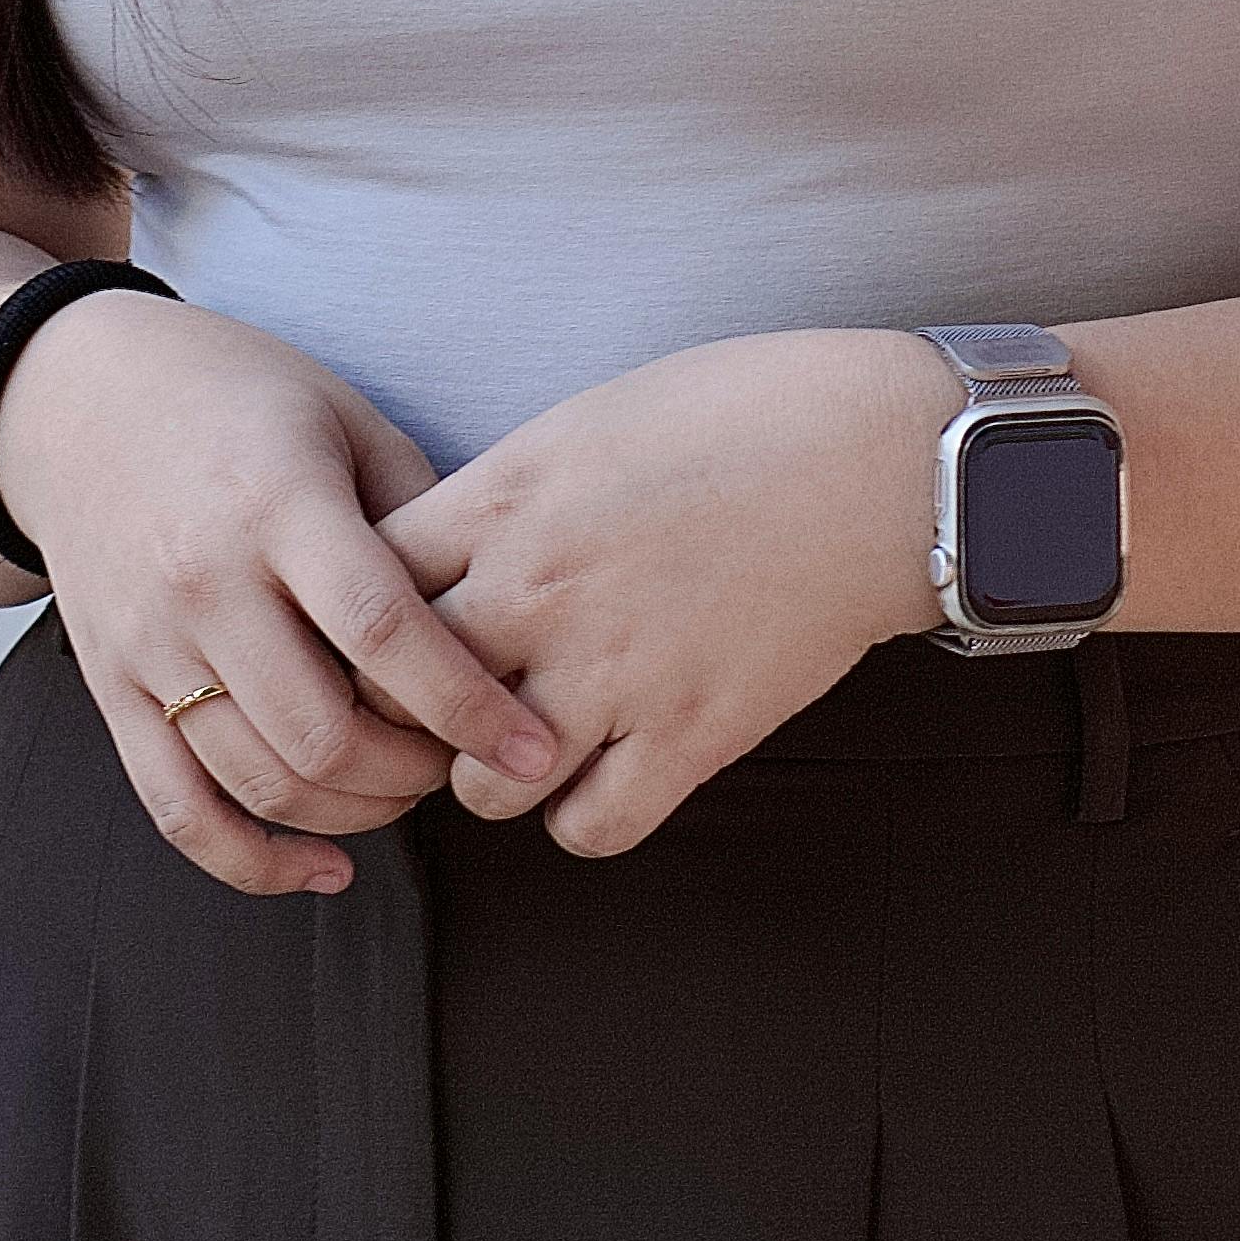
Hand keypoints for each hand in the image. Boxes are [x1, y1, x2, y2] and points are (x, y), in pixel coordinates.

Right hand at [0, 292, 561, 899]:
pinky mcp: (110, 691)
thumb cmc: (238, 396)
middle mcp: (205, 581)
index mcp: (277, 502)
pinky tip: (326, 868)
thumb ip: (417, 510)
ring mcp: (149, 644)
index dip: (466, 704)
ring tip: (410, 789)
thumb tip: (497, 610)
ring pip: (260, 783)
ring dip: (356, 814)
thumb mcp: (341, 416)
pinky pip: (179, 810)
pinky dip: (254, 863)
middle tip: (468, 760)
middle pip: (322, 731)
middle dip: (417, 772)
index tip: (538, 748)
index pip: (381, 629)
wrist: (77, 398)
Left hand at [377, 332, 943, 856]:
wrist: (876, 459)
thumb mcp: (590, 419)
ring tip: (527, 741)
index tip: (386, 625)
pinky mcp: (687, 737)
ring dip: (495, 772)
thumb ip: (505, 492)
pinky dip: (580, 817)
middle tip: (443, 705)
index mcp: (506, 499)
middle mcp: (538, 592)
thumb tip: (448, 546)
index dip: (363, 615)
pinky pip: (586, 829)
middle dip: (412, 708)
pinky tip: (600, 775)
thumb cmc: (742, 411)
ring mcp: (611, 673)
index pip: (364, 585)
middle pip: (404, 695)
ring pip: (483, 785)